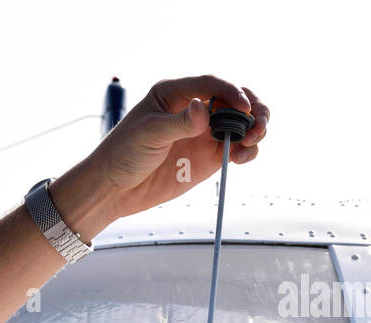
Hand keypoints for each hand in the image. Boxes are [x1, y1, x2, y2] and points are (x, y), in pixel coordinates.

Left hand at [54, 76, 269, 232]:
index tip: (242, 106)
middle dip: (252, 108)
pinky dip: (247, 150)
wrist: (114, 189)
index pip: (211, 84)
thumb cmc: (122, 154)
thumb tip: (203, 108)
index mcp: (175, 94)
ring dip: (254, 127)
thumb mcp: (148, 133)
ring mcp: (203, 134)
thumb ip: (178, 122)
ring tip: (252, 138)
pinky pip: (237, 148)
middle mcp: (193, 110)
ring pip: (241, 123)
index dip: (231, 92)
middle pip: (234, 100)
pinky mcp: (208, 157)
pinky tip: (243, 155)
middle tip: (257, 123)